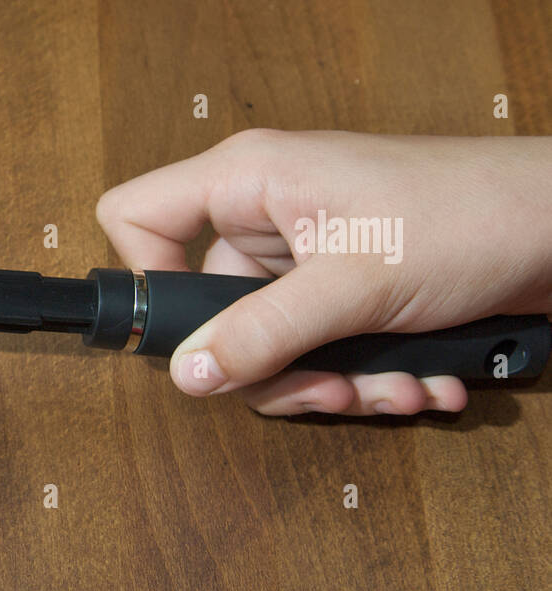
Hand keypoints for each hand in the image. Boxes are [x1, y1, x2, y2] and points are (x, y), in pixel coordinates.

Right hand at [96, 129, 551, 414]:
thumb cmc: (472, 216)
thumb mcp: (353, 286)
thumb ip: (261, 335)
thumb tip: (188, 375)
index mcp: (247, 183)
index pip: (137, 217)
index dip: (144, 280)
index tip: (190, 338)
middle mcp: (266, 217)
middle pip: (211, 313)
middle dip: (275, 370)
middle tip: (327, 390)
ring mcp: (305, 256)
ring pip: (270, 346)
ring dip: (331, 387)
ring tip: (393, 389)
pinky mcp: (342, 288)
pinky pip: (317, 351)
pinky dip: (363, 379)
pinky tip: (418, 381)